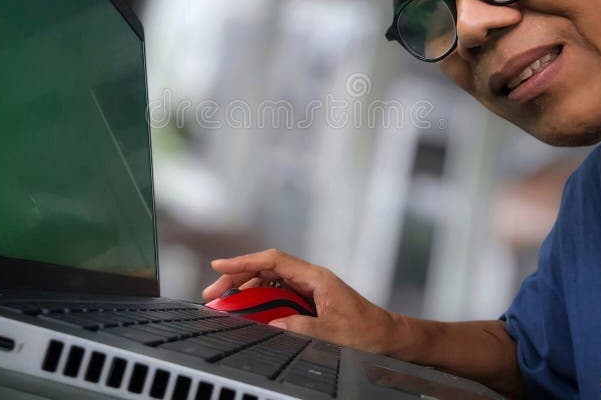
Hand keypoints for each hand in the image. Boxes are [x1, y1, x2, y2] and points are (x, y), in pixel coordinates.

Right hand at [202, 248, 403, 354]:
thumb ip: (301, 326)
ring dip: (244, 292)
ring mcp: (308, 290)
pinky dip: (258, 303)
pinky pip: (276, 297)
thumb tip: (272, 323)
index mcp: (316, 278)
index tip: (219, 267)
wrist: (389, 339)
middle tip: (212, 294)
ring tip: (221, 304)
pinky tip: (245, 313)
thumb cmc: (368, 332)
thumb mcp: (333, 333)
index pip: (273, 261)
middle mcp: (309, 279)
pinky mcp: (308, 304)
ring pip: (268, 283)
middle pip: (265, 270)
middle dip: (236, 279)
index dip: (244, 262)